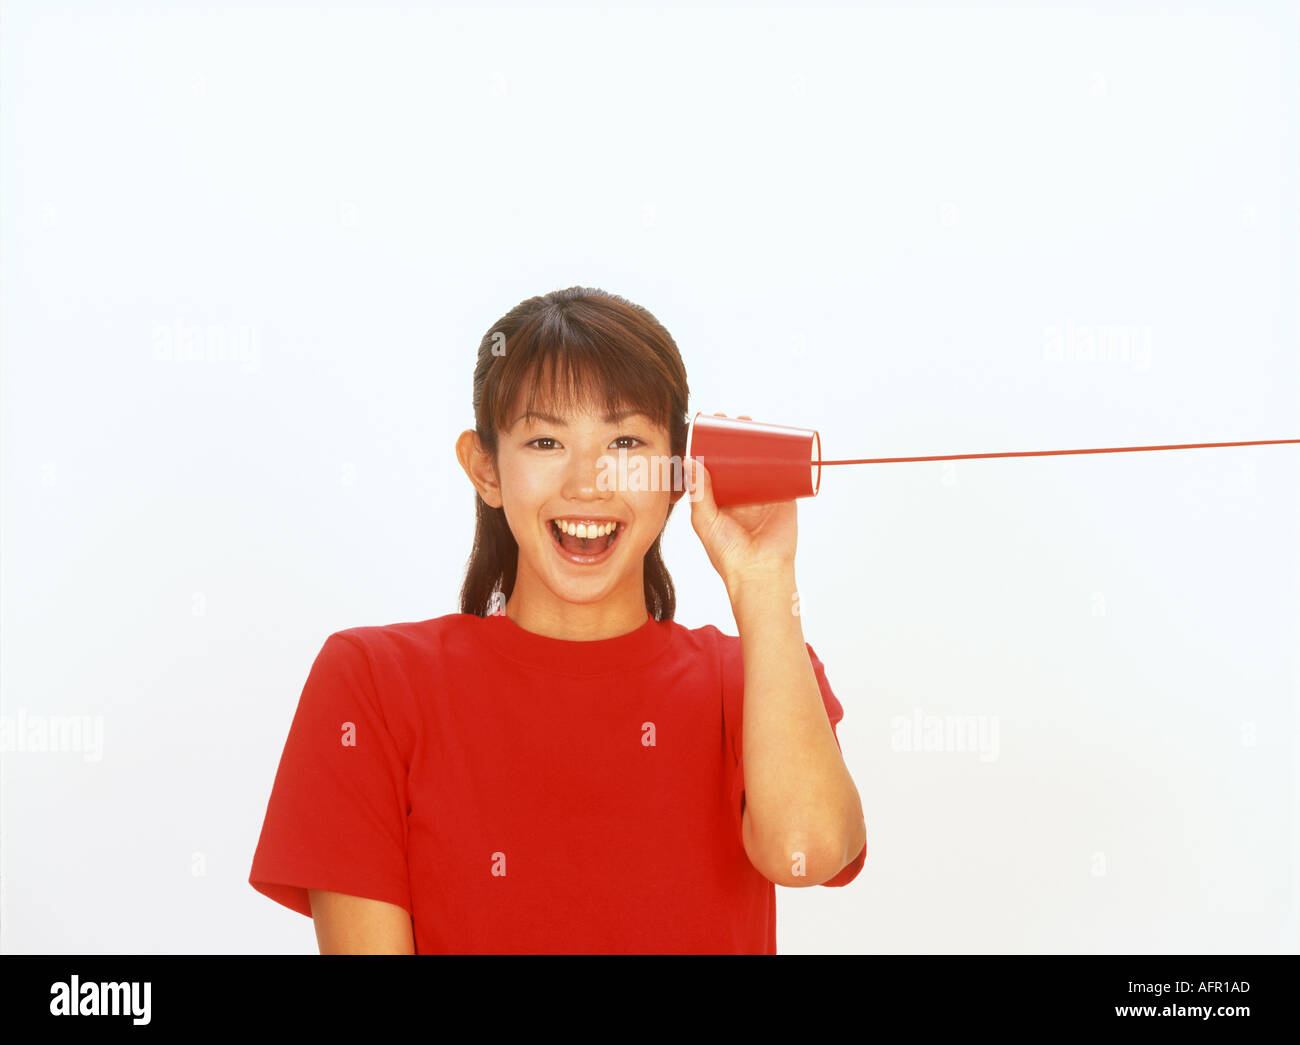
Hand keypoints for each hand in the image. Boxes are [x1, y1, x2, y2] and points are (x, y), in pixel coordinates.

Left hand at [686, 413, 797, 591]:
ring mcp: (764, 494)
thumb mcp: (706, 521)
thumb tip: (689, 460)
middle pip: (739, 457)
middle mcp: (741, 493)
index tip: (712, 425)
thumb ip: (699, 493)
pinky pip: (787, 473)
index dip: (714, 444)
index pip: (716, 464)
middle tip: (735, 419)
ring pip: (762, 461)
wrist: (760, 572)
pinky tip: (781, 437)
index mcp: (720, 498)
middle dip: (738, 437)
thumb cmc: (727, 553)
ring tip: (754, 423)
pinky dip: (785, 456)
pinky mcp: (785, 498)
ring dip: (760, 440)